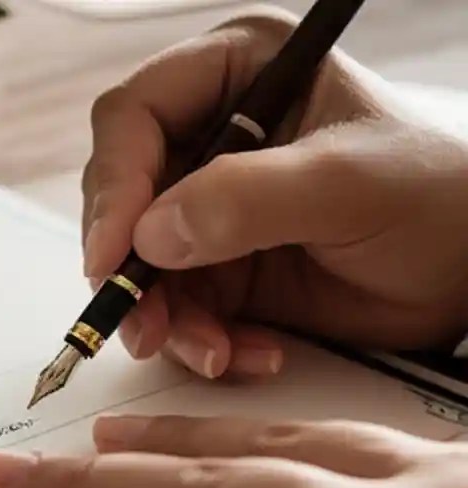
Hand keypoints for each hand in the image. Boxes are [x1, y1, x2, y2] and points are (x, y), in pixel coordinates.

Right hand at [82, 7, 467, 378]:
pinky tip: (246, 354)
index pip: (134, 116)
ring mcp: (209, 206)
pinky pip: (174, 308)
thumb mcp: (349, 185)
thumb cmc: (441, 200)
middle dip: (131, 270)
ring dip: (165, 319)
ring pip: (138, 265)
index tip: (113, 253)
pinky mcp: (217, 266)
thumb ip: (248, 198)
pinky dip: (199, 341)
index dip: (114, 184)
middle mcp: (211, 135)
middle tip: (146, 325)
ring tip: (214, 353)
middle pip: (121, 197)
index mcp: (238, 72)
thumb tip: (150, 234)